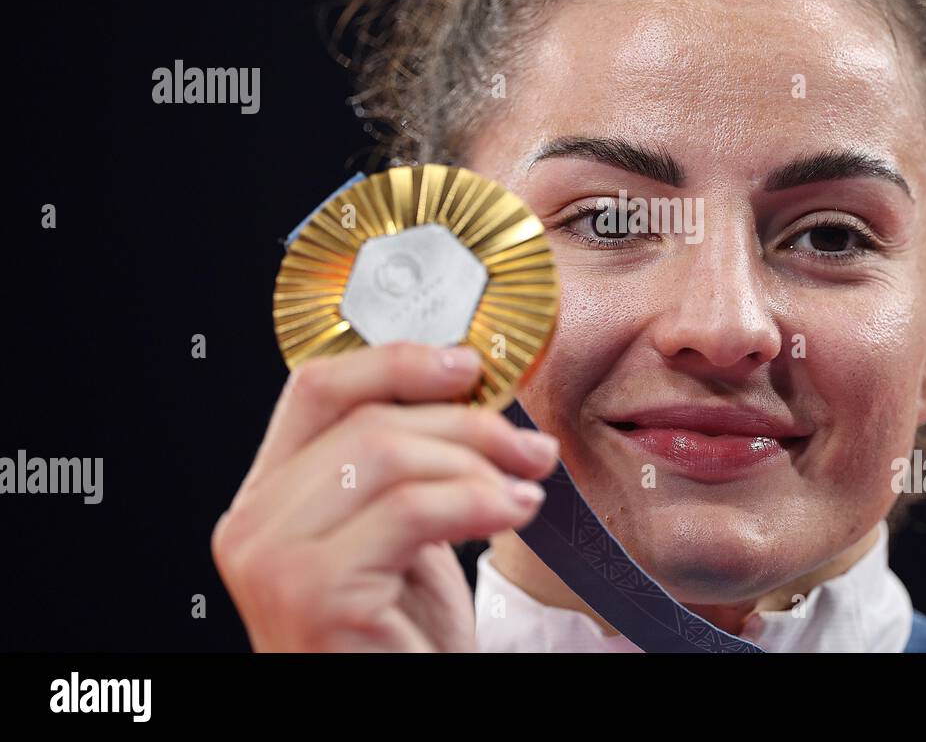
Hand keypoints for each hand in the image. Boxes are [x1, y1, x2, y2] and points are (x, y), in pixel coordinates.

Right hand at [211, 342, 558, 650]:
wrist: (403, 710)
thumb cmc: (400, 638)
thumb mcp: (400, 532)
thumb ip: (406, 466)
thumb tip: (470, 391)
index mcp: (268, 498)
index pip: (316, 389)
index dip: (397, 362)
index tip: (469, 365)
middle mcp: (252, 525)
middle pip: (364, 419)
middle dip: (465, 422)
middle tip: (529, 445)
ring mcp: (273, 561)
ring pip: (384, 455)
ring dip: (477, 461)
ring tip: (527, 485)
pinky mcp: (314, 594)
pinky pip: (410, 510)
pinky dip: (477, 500)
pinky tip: (514, 512)